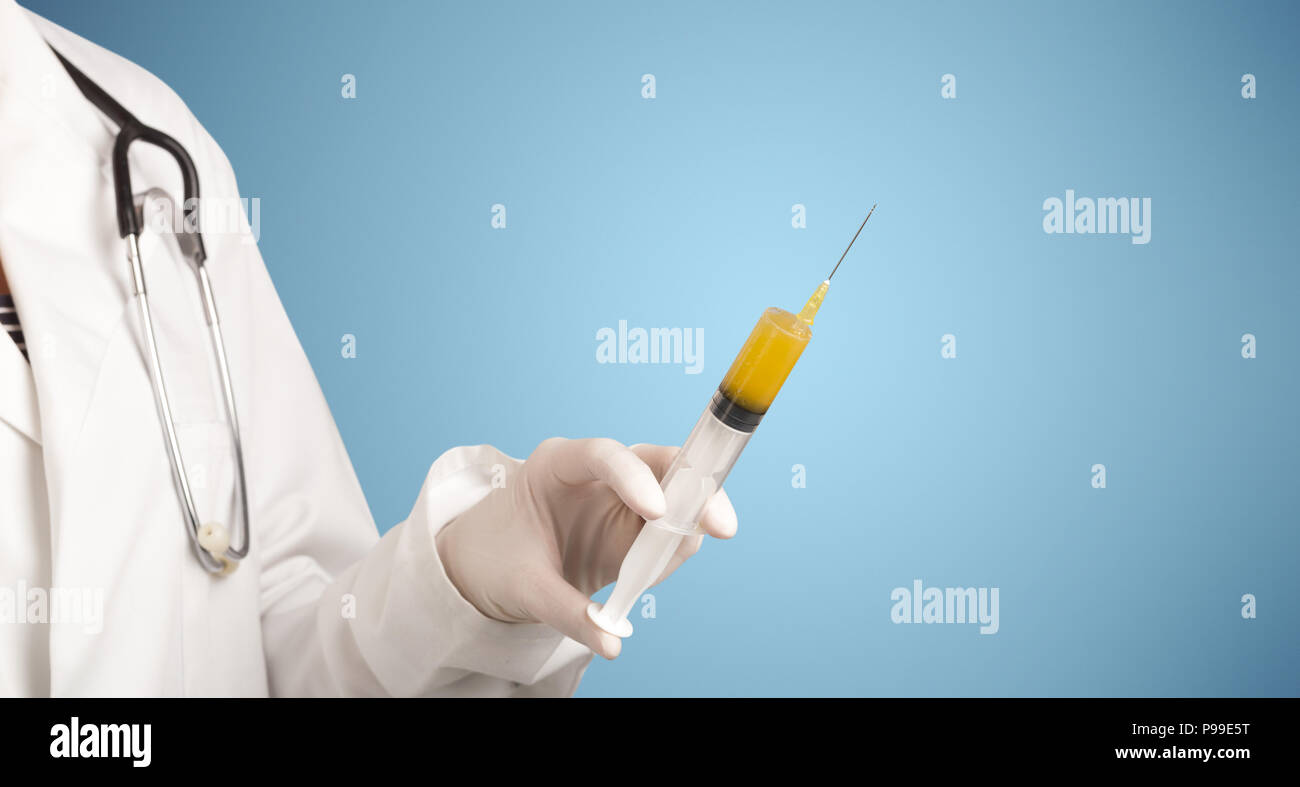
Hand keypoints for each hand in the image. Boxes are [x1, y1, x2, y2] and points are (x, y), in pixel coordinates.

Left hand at [435, 438, 738, 658]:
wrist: (481, 566)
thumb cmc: (493, 560)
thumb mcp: (523, 588)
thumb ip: (568, 610)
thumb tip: (612, 642)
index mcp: (557, 465)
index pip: (603, 456)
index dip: (634, 477)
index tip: (658, 510)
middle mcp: (597, 473)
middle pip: (657, 464)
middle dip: (694, 489)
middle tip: (721, 525)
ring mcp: (620, 498)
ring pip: (674, 497)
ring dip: (689, 526)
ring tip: (667, 564)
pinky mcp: (632, 527)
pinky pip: (668, 535)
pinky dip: (673, 553)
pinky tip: (651, 575)